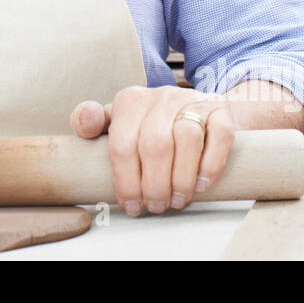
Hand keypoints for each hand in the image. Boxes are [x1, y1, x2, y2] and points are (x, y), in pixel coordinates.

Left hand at [71, 85, 235, 215]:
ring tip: (177, 200)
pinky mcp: (221, 111)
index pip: (122, 143)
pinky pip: (219, 135)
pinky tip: (201, 184)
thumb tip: (83, 122)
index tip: (130, 204)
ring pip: (186, 138)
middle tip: (156, 206)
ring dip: (181, 178)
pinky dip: (210, 164)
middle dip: (153, 184)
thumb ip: (94, 123)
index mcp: (130, 101)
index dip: (125, 180)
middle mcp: (161, 97)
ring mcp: (192, 102)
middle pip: (154, 144)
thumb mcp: (120, 122)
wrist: (201, 111)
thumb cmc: (152, 125)